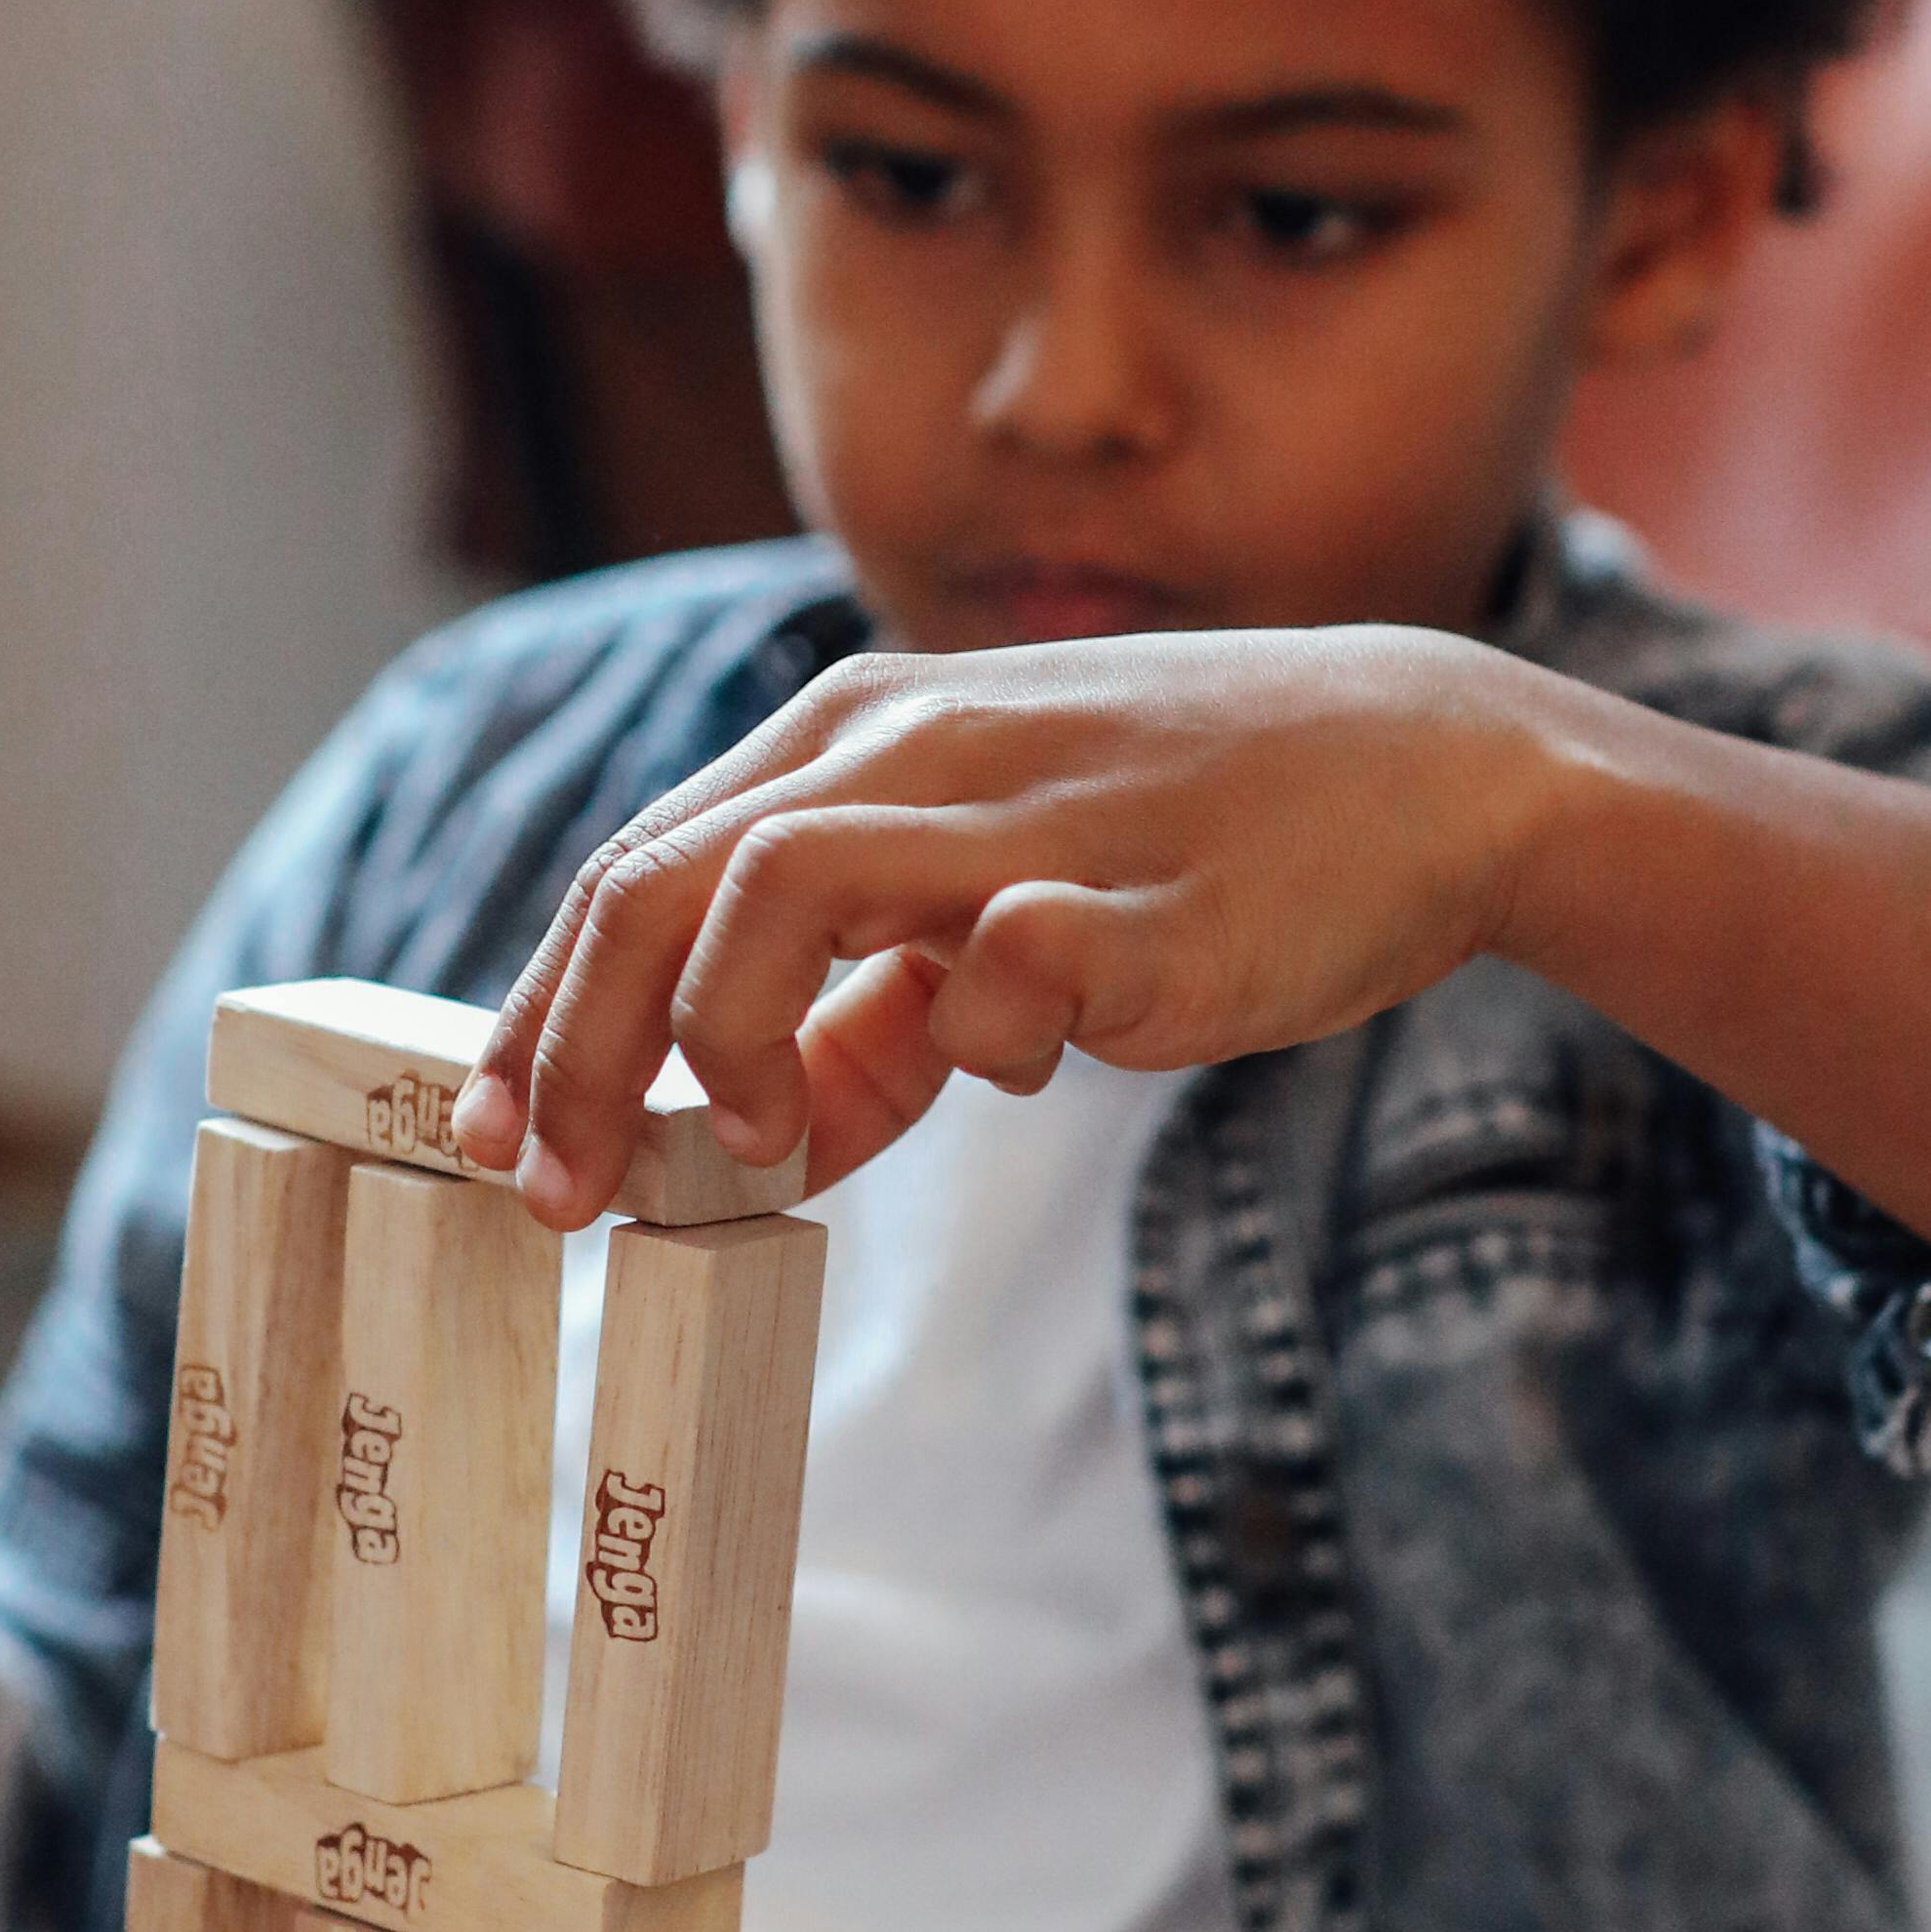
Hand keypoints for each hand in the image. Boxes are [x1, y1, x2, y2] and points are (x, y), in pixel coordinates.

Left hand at [452, 629, 1559, 1223]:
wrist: (1431, 771)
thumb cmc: (1195, 840)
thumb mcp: (992, 902)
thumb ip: (871, 1012)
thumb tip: (756, 1138)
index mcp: (852, 738)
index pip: (636, 871)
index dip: (546, 1016)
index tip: (500, 1145)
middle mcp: (911, 748)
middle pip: (662, 878)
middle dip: (578, 1050)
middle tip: (554, 1193)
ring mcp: (1024, 810)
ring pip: (779, 879)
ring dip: (722, 1031)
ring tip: (741, 1150)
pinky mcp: (1145, 897)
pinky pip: (1012, 962)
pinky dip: (976, 1035)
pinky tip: (1009, 1068)